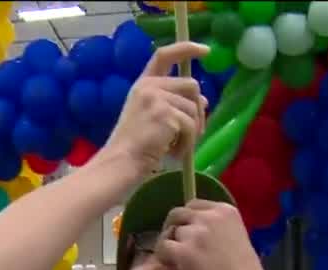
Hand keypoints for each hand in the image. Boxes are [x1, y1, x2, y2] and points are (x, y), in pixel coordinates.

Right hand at [96, 42, 208, 177]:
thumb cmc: (135, 146)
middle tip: (194, 133)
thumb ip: (174, 103)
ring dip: (193, 132)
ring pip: (194, 108)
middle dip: (198, 110)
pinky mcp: (166, 113)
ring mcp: (157, 98)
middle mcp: (149, 86)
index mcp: (143, 84)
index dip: (186, 49)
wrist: (122, 162)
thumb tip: (204, 100)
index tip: (205, 50)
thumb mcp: (153, 118)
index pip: (164, 55)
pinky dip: (188, 143)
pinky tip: (175, 153)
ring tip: (177, 147)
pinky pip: (191, 125)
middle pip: (191, 85)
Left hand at [153, 199, 265, 269]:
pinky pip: (163, 247)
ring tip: (174, 259)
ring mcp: (195, 233)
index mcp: (226, 211)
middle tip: (173, 243)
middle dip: (172, 227)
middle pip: (178, 213)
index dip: (187, 218)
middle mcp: (209, 216)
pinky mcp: (183, 251)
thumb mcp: (237, 238)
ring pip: (170, 231)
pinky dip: (163, 257)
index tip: (186, 230)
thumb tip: (198, 229)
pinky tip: (170, 267)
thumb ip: (219, 228)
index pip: (196, 204)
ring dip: (170, 244)